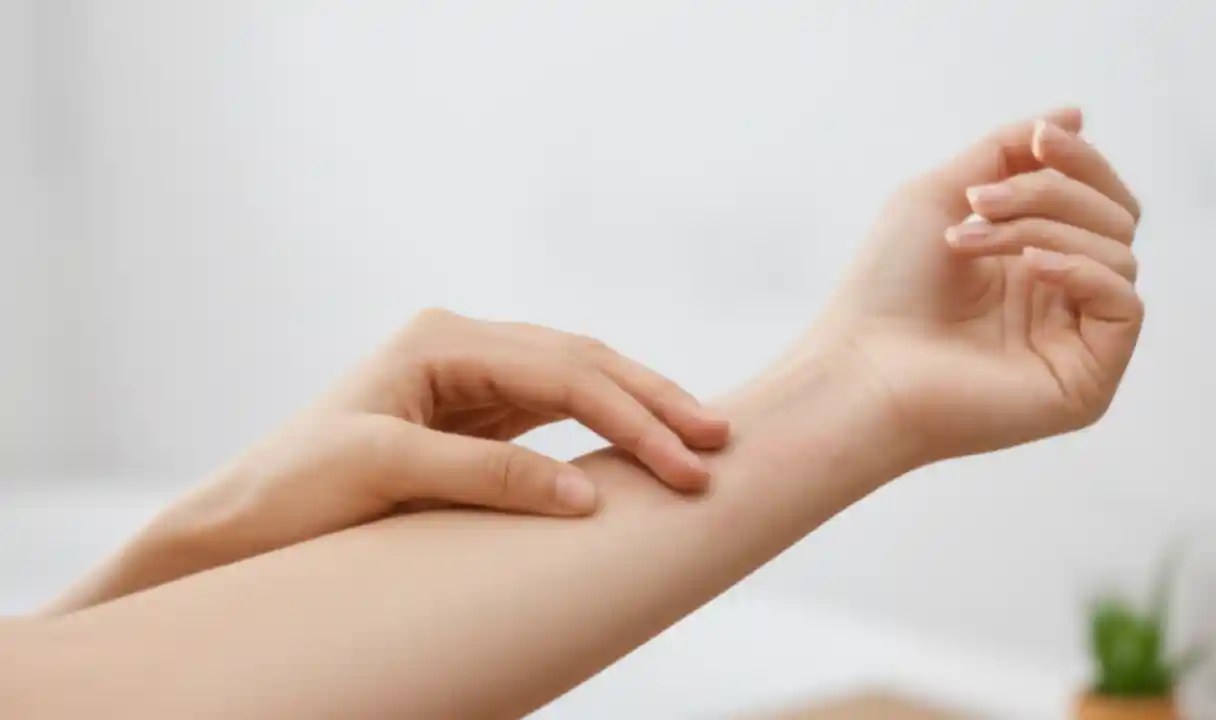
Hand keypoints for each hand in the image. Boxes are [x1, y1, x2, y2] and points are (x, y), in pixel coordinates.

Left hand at [59, 311, 726, 610]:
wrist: (246, 523)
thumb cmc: (297, 490)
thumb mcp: (386, 470)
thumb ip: (487, 473)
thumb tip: (587, 494)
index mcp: (441, 340)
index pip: (562, 370)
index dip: (629, 414)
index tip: (681, 460)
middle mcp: (463, 347)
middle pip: (582, 363)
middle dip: (652, 402)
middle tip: (717, 442)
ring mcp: (471, 379)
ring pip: (578, 382)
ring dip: (637, 410)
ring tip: (699, 440)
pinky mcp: (475, 418)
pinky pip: (556, 414)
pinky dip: (603, 427)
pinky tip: (640, 442)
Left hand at [805, 109, 1142, 461]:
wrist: (861, 365)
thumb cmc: (886, 286)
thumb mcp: (942, 193)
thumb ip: (1006, 152)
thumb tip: (1073, 116)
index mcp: (1031, 258)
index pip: (1096, 197)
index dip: (1078, 159)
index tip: (1039, 138)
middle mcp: (1059, 299)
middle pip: (1115, 217)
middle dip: (1053, 191)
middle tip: (980, 204)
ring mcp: (1075, 340)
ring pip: (1119, 252)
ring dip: (1043, 228)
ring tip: (968, 242)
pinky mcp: (1087, 381)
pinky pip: (1125, 303)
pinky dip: (1082, 270)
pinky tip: (1032, 268)